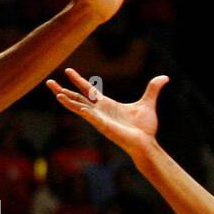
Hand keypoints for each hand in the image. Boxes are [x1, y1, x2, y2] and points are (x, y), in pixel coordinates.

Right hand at [45, 69, 167, 160]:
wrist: (146, 143)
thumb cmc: (144, 128)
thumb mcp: (148, 102)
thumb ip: (153, 89)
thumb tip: (165, 77)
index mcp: (106, 105)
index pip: (88, 90)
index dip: (78, 80)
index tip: (68, 71)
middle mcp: (99, 111)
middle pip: (77, 98)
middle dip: (63, 90)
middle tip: (48, 82)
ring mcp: (98, 118)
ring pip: (77, 105)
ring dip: (64, 98)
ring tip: (52, 90)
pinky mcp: (101, 124)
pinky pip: (86, 113)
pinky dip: (76, 107)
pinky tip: (64, 100)